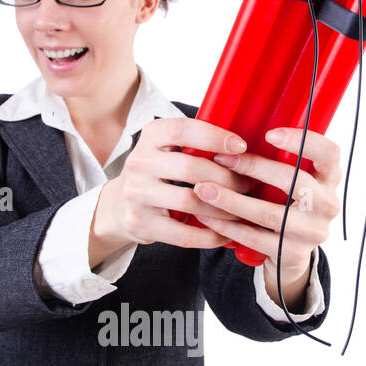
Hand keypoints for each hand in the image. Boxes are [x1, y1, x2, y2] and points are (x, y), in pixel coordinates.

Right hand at [92, 117, 255, 255]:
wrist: (118, 205)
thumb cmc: (156, 174)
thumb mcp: (166, 150)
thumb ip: (195, 144)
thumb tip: (242, 148)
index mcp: (149, 137)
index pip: (181, 130)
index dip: (213, 136)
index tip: (241, 146)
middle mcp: (138, 162)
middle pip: (190, 168)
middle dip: (227, 178)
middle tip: (247, 185)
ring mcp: (136, 194)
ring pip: (189, 202)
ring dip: (223, 209)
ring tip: (241, 211)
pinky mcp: (139, 223)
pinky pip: (183, 233)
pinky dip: (210, 236)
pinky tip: (224, 234)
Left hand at [192, 127, 341, 276]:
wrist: (288, 251)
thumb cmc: (279, 202)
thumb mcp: (284, 180)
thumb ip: (270, 160)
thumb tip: (227, 136)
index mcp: (328, 178)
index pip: (329, 153)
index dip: (304, 141)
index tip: (270, 134)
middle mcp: (327, 204)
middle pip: (296, 181)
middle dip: (254, 168)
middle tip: (220, 159)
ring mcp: (313, 232)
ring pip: (271, 214)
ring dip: (232, 200)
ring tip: (203, 189)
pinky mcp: (293, 254)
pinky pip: (256, 238)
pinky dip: (228, 226)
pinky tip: (207, 217)